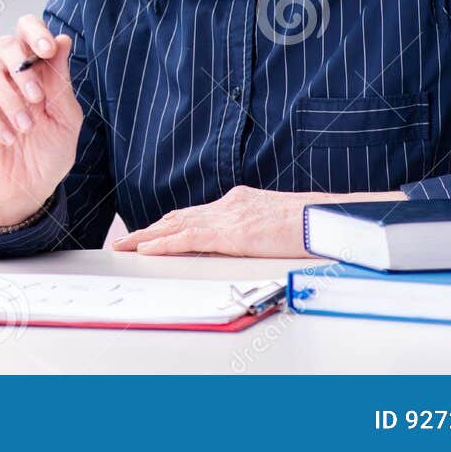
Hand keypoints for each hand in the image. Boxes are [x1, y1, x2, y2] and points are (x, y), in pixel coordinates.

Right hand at [0, 16, 81, 227]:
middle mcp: (10, 76)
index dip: (35, 32)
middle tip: (37, 96)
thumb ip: (61, 81)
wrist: (30, 188)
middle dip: (20, 64)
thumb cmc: (50, 150)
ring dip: (11, 101)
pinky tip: (9, 138)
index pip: (28, 31)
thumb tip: (63, 39)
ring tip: (26, 127)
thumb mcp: (66, 118)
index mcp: (36, 69)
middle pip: (4, 44)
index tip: (48, 49)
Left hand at [112, 185, 405, 256]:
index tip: (153, 231)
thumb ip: (259, 227)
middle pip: (180, 217)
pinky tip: (146, 250)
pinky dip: (163, 244)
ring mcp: (227, 217)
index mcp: (239, 201)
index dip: (171, 224)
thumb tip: (253, 238)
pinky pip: (187, 239)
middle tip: (127, 240)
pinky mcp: (230, 233)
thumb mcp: (279, 222)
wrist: (326, 218)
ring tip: (124, 245)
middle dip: (151, 229)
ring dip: (147, 237)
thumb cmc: (312, 222)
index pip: (196, 214)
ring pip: (175, 226)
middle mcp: (228, 205)